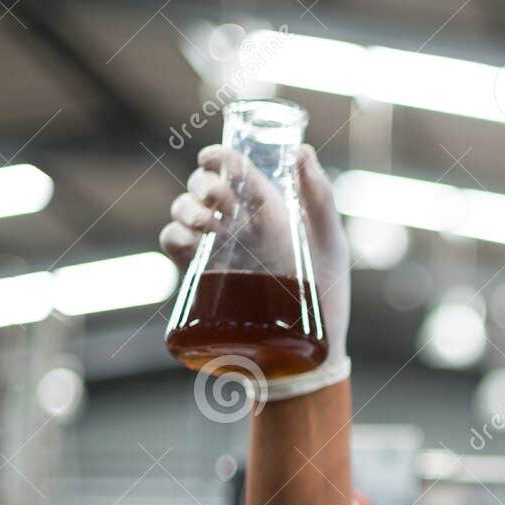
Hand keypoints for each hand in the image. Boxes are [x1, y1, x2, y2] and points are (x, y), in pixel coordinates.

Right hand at [159, 143, 349, 357]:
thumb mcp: (331, 246)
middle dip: (202, 184)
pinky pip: (175, 246)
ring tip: (205, 223)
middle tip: (215, 200)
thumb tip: (301, 151)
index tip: (210, 157)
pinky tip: (188, 241)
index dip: (219, 157)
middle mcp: (241, 228)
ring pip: (185, 212)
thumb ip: (320, 200)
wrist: (307, 353)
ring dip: (185, 208)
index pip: (236, 172)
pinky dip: (174, 236)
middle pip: (206, 188)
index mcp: (270, 212)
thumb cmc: (327, 299)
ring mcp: (219, 251)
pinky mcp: (203, 278)